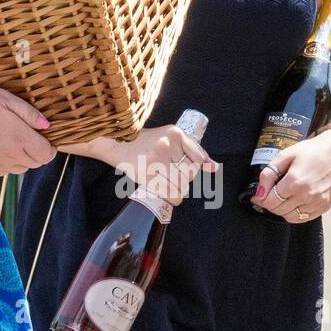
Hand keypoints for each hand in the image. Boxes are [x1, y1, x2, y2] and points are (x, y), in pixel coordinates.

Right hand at [0, 84, 56, 175]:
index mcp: (20, 138)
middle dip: (38, 152)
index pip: (47, 155)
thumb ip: (29, 113)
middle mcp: (11, 155)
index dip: (51, 147)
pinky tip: (2, 147)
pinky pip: (5, 170)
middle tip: (30, 135)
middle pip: (36, 163)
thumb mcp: (6, 98)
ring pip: (21, 169)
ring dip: (24, 158)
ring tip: (15, 140)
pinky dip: (9, 163)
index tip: (45, 137)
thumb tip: (46, 126)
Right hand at [101, 123, 220, 205]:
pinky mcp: (146, 175)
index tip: (182, 166)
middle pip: (190, 174)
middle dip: (184, 179)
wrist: (116, 144)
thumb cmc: (146, 142)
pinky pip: (172, 194)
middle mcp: (166, 145)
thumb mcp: (170, 139)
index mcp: (175, 133)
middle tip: (171, 174)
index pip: (198, 159)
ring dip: (178, 189)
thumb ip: (194, 151)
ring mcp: (155, 160)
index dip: (193, 167)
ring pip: (182, 185)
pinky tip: (166, 191)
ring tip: (167, 182)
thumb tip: (215, 168)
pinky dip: (173, 197)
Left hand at [250, 127, 330, 221]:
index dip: (260, 199)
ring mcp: (317, 203)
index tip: (257, 196)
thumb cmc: (311, 151)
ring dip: (281, 210)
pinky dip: (295, 214)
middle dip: (269, 204)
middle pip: (279, 210)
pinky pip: (304, 218)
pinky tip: (292, 203)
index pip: (270, 200)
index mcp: (295, 182)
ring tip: (280, 199)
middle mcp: (307, 195)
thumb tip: (259, 192)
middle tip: (267, 196)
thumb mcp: (285, 156)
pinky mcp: (324, 206)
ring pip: (290, 217)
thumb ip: (269, 174)